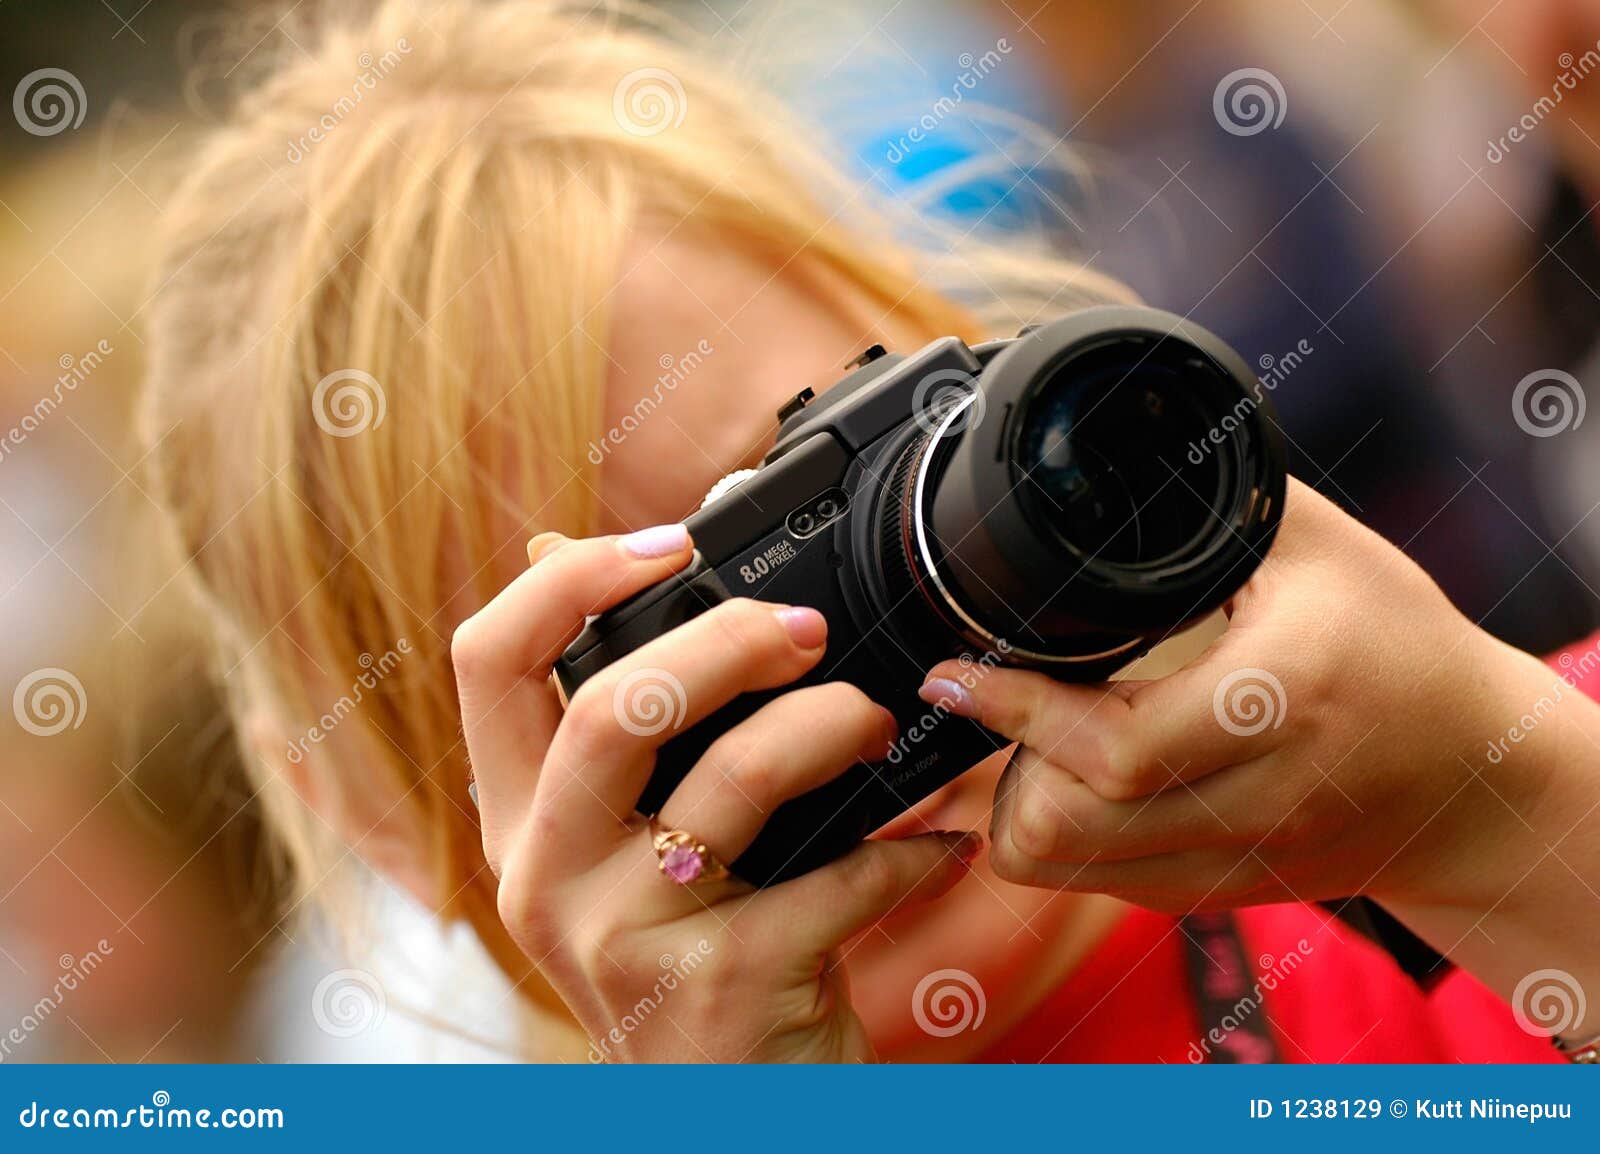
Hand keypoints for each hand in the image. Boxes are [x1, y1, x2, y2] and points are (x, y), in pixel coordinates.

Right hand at [453, 526, 978, 1062]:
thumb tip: (580, 558)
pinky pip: (834, 879)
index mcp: (519, 821)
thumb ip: (615, 735)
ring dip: (831, 729)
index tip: (674, 545)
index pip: (488, 660)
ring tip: (879, 725)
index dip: (571, 578)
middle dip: (730, 640)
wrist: (734, 1118)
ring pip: (736, 779)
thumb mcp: (624, 853)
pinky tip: (934, 849)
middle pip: (615, 705)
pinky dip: (905, 854)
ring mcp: (623, 940)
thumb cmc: (689, 961)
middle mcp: (545, 878)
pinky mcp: (721, 990)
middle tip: (809, 632)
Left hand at [920, 478, 1581, 914]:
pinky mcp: (1223, 892)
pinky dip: (1062, 838)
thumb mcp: (1319, 544)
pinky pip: (1101, 887)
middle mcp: (1260, 794)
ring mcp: (1239, 859)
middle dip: (1005, 759)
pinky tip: (1070, 780)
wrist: (1474, 780)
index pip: (1115, 744)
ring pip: (1067, 867)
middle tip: (1004, 698)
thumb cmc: (1400, 644)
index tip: (955, 672)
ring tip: (1037, 739)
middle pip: (1066, 823)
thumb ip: (1210, 500)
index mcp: (1283, 695)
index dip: (1014, 709)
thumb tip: (1111, 448)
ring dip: (1022, 804)